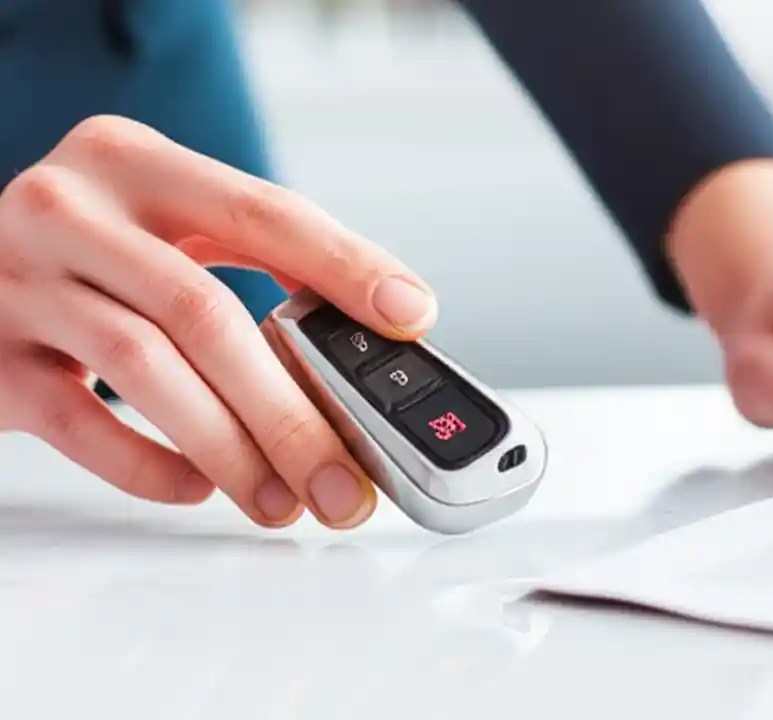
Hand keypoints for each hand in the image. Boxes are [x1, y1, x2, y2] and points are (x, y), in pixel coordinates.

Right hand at [0, 116, 437, 527]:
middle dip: (293, 411)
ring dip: (233, 450)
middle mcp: (69, 209)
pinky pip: (81, 423)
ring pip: (147, 371)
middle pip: (208, 314)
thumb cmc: (82, 253)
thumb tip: (367, 345)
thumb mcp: (159, 227)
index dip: (345, 265)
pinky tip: (197, 486)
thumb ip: (249, 265)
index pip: (262, 211)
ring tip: (286, 501)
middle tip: (347, 481)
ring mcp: (17, 280)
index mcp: (133, 162)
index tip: (410, 317)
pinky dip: (150, 465)